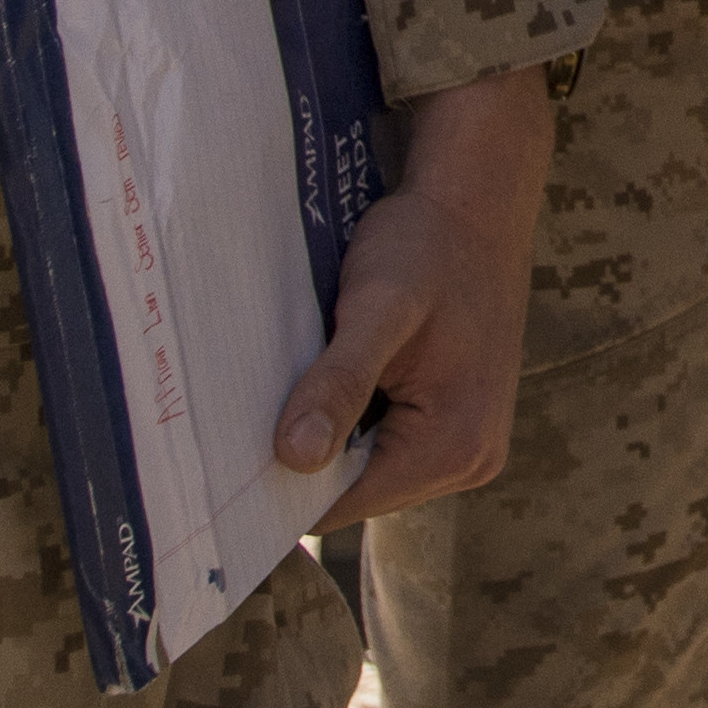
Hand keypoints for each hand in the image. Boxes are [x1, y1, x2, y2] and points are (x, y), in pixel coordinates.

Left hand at [273, 58, 553, 524]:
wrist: (477, 203)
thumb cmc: (428, 245)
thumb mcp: (378, 306)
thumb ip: (341, 383)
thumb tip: (295, 459)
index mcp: (455, 445)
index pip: (344, 503)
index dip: (283, 486)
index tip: (229, 458)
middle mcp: (471, 459)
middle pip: (358, 491)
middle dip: (308, 457)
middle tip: (253, 412)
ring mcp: (470, 443)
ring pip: (370, 468)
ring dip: (332, 434)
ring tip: (298, 387)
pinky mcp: (461, 420)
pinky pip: (390, 442)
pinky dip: (357, 417)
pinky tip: (335, 378)